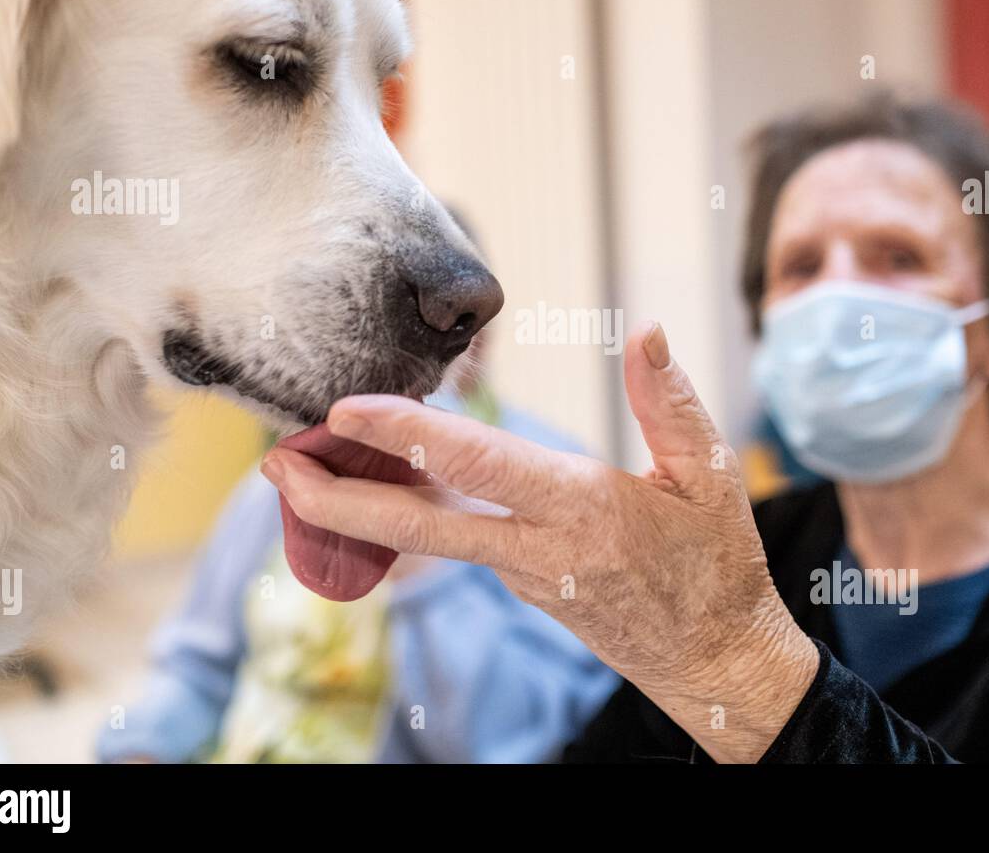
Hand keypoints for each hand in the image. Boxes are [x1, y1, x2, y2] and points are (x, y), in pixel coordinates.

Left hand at [261, 322, 818, 761]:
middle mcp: (537, 548)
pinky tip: (374, 485)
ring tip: (296, 470)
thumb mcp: (712, 475)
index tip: (342, 412)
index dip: (405, 436)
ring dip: (355, 508)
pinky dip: (405, 514)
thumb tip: (644, 330)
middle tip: (271, 465)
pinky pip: (452, 543)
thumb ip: (668, 401)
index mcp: (583, 509)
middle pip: (416, 528)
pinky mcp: (520, 584)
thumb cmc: (717, 562)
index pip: (477, 466)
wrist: (715, 659)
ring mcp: (521, 575)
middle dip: (334, 502)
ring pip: (424, 538)